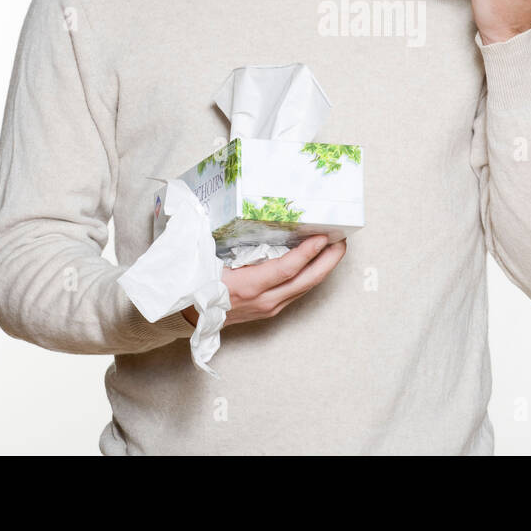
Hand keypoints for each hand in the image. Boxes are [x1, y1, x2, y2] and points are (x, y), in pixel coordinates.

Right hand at [180, 235, 346, 326]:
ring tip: (335, 248)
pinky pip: (296, 291)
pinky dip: (310, 275)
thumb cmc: (197, 285)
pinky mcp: (271, 310)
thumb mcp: (205, 261)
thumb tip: (232, 212)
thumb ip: (221, 240)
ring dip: (323, 268)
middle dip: (328, 260)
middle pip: (305, 281)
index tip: (323, 236)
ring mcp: (270, 307)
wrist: (189, 318)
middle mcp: (265, 300)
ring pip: (304, 288)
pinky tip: (317, 263)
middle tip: (342, 240)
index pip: (286, 269)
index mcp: (248, 287)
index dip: (307, 253)